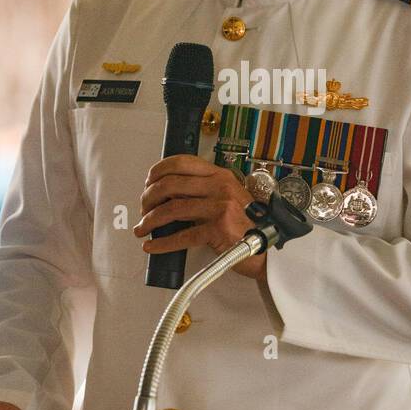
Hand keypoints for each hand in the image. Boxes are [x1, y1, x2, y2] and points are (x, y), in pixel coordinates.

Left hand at [133, 154, 267, 281]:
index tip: (148, 182)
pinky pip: (182, 235)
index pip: (182, 162)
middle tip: (143, 209)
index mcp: (220, 175)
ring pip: (172, 209)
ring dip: (151, 220)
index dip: (158, 171)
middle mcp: (220, 186)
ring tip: (143, 228)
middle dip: (148, 198)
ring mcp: (220, 207)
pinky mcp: (218, 229)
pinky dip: (163, 243)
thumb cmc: (247, 224)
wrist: (268, 247)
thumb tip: (169, 194)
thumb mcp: (228, 197)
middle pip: (170, 185)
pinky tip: (152, 246)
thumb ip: (204, 191)